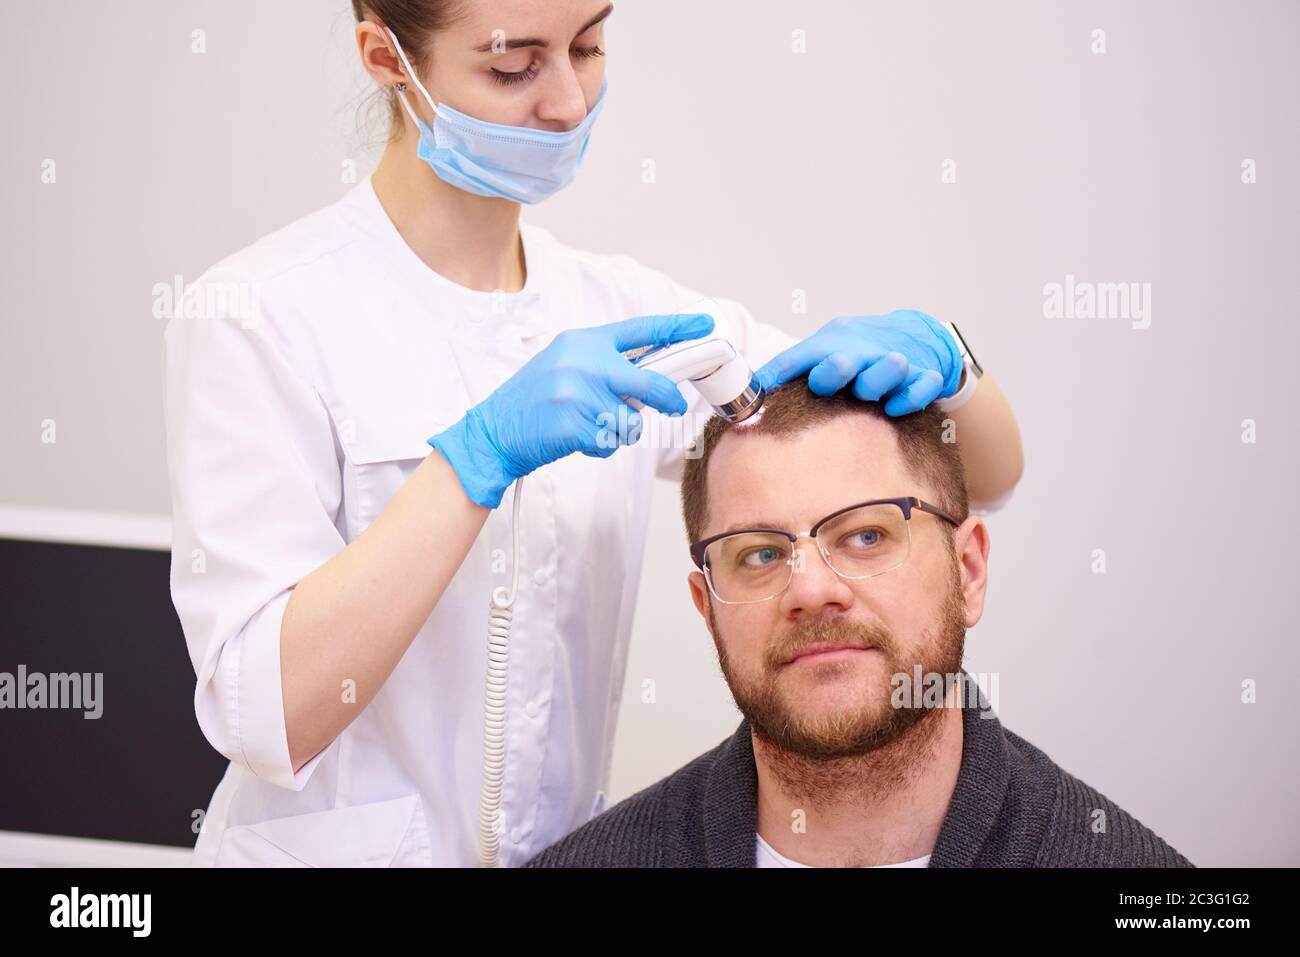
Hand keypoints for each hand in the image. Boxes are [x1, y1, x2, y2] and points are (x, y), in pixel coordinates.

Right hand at [429, 312, 714, 507]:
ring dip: (619, 431)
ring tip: (589, 426)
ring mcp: (578, 392)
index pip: (639, 330)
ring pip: (631, 419)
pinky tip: (576, 440)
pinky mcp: (575, 424)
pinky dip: (600, 447)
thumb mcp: (565, 367)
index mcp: (582, 341)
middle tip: (673, 406)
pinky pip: (611, 441)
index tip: (703, 324)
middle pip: (650, 380)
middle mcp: (582, 361)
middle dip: (667, 398)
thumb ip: (605, 365)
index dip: (675, 327)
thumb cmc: (533, 402)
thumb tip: (651, 377)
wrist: (493, 432)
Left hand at [754, 310, 962, 415]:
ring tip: (869, 395)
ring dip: (876, 382)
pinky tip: (896, 408)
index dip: (776, 377)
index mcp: (833, 343)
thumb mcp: (829, 350)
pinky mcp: (926, 375)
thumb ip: (796, 372)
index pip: (799, 358)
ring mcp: (896, 361)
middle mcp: (863, 349)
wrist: (919, 335)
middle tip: (821, 384)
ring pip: (888, 368)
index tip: (753, 402)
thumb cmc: (862, 351)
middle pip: (844, 358)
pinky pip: (921, 387)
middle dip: (833, 370)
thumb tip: (751, 402)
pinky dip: (909, 398)